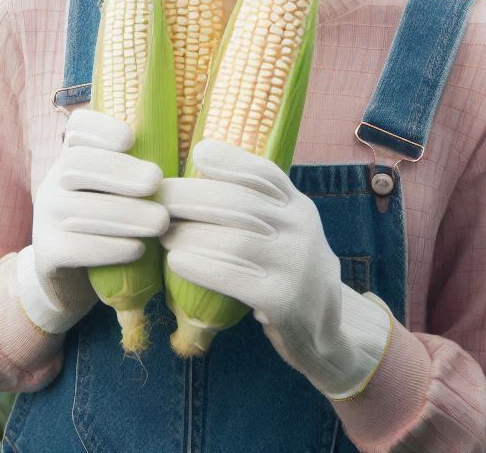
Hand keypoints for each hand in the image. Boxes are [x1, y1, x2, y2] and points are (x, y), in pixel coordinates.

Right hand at [15, 108, 168, 333]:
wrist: (72, 279)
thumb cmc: (110, 225)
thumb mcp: (114, 190)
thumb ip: (138, 170)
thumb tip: (189, 145)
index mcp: (73, 159)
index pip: (76, 128)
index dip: (99, 128)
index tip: (130, 138)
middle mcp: (52, 183)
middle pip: (75, 164)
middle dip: (117, 170)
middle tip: (155, 180)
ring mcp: (46, 219)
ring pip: (78, 209)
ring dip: (124, 214)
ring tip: (160, 221)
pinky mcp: (49, 254)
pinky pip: (76, 248)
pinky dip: (111, 248)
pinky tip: (138, 249)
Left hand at [159, 140, 392, 398]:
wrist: (326, 332)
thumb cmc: (286, 270)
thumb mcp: (284, 230)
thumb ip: (255, 205)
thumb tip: (197, 171)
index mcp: (298, 206)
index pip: (265, 173)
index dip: (231, 160)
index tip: (198, 152)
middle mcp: (301, 229)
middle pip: (240, 202)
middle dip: (193, 196)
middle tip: (159, 199)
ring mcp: (295, 264)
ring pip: (235, 239)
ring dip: (190, 233)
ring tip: (163, 233)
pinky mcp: (284, 299)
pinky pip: (235, 276)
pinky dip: (201, 266)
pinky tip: (176, 262)